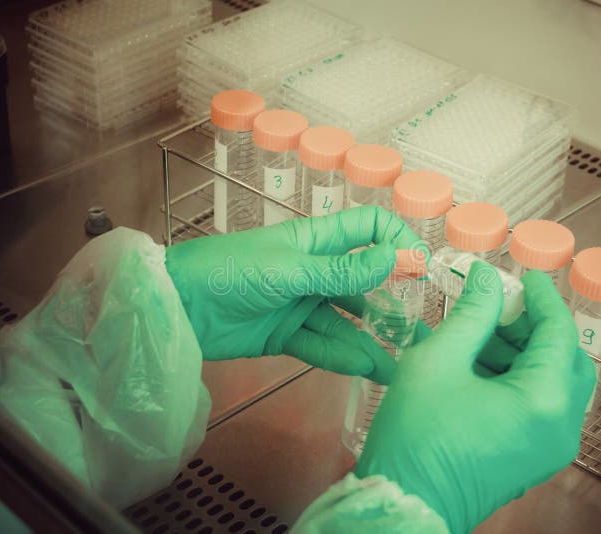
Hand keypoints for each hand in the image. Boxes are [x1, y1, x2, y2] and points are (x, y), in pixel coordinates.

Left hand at [165, 206, 421, 383]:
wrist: (179, 307)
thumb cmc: (230, 271)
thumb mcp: (289, 270)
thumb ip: (340, 271)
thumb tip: (393, 258)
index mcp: (316, 240)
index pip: (367, 228)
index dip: (395, 242)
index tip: (418, 269)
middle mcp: (315, 270)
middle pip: (365, 283)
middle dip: (394, 303)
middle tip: (421, 330)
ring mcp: (303, 303)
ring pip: (348, 321)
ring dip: (373, 340)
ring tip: (401, 363)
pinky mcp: (288, 334)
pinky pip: (323, 345)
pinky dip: (343, 356)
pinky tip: (367, 369)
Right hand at [355, 264, 594, 532]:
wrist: (404, 506)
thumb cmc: (416, 436)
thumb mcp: (437, 361)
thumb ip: (471, 313)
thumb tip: (487, 277)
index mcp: (544, 401)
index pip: (558, 331)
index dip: (542, 296)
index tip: (525, 273)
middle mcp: (561, 427)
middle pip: (564, 357)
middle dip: (533, 325)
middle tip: (498, 304)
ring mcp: (551, 447)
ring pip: (554, 381)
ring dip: (523, 351)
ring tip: (479, 332)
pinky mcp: (534, 457)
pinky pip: (541, 405)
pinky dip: (519, 378)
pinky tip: (480, 363)